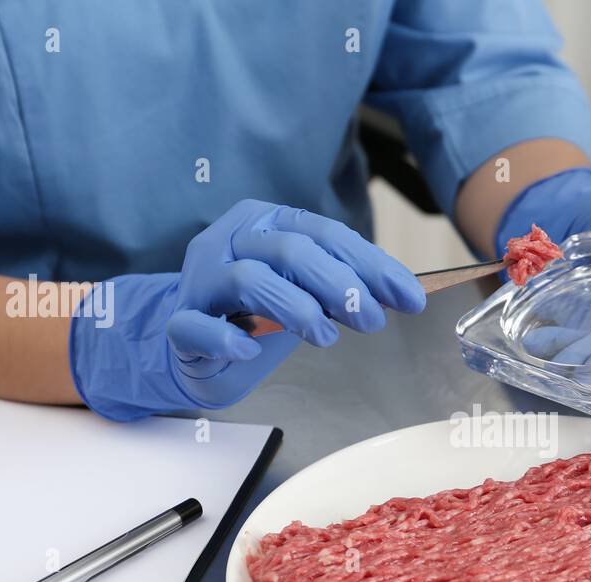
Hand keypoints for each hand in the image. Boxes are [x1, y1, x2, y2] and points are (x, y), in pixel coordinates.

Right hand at [69, 199, 425, 419]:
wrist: (194, 342)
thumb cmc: (257, 312)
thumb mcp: (306, 290)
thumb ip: (342, 285)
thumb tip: (399, 293)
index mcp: (266, 222)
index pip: (326, 234)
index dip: (371, 265)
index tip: (410, 298)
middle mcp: (231, 240)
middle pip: (290, 250)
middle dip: (340, 285)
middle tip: (372, 320)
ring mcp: (200, 280)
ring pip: (248, 279)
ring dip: (295, 307)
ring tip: (326, 337)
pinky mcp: (180, 322)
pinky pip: (196, 326)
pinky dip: (225, 337)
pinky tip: (250, 350)